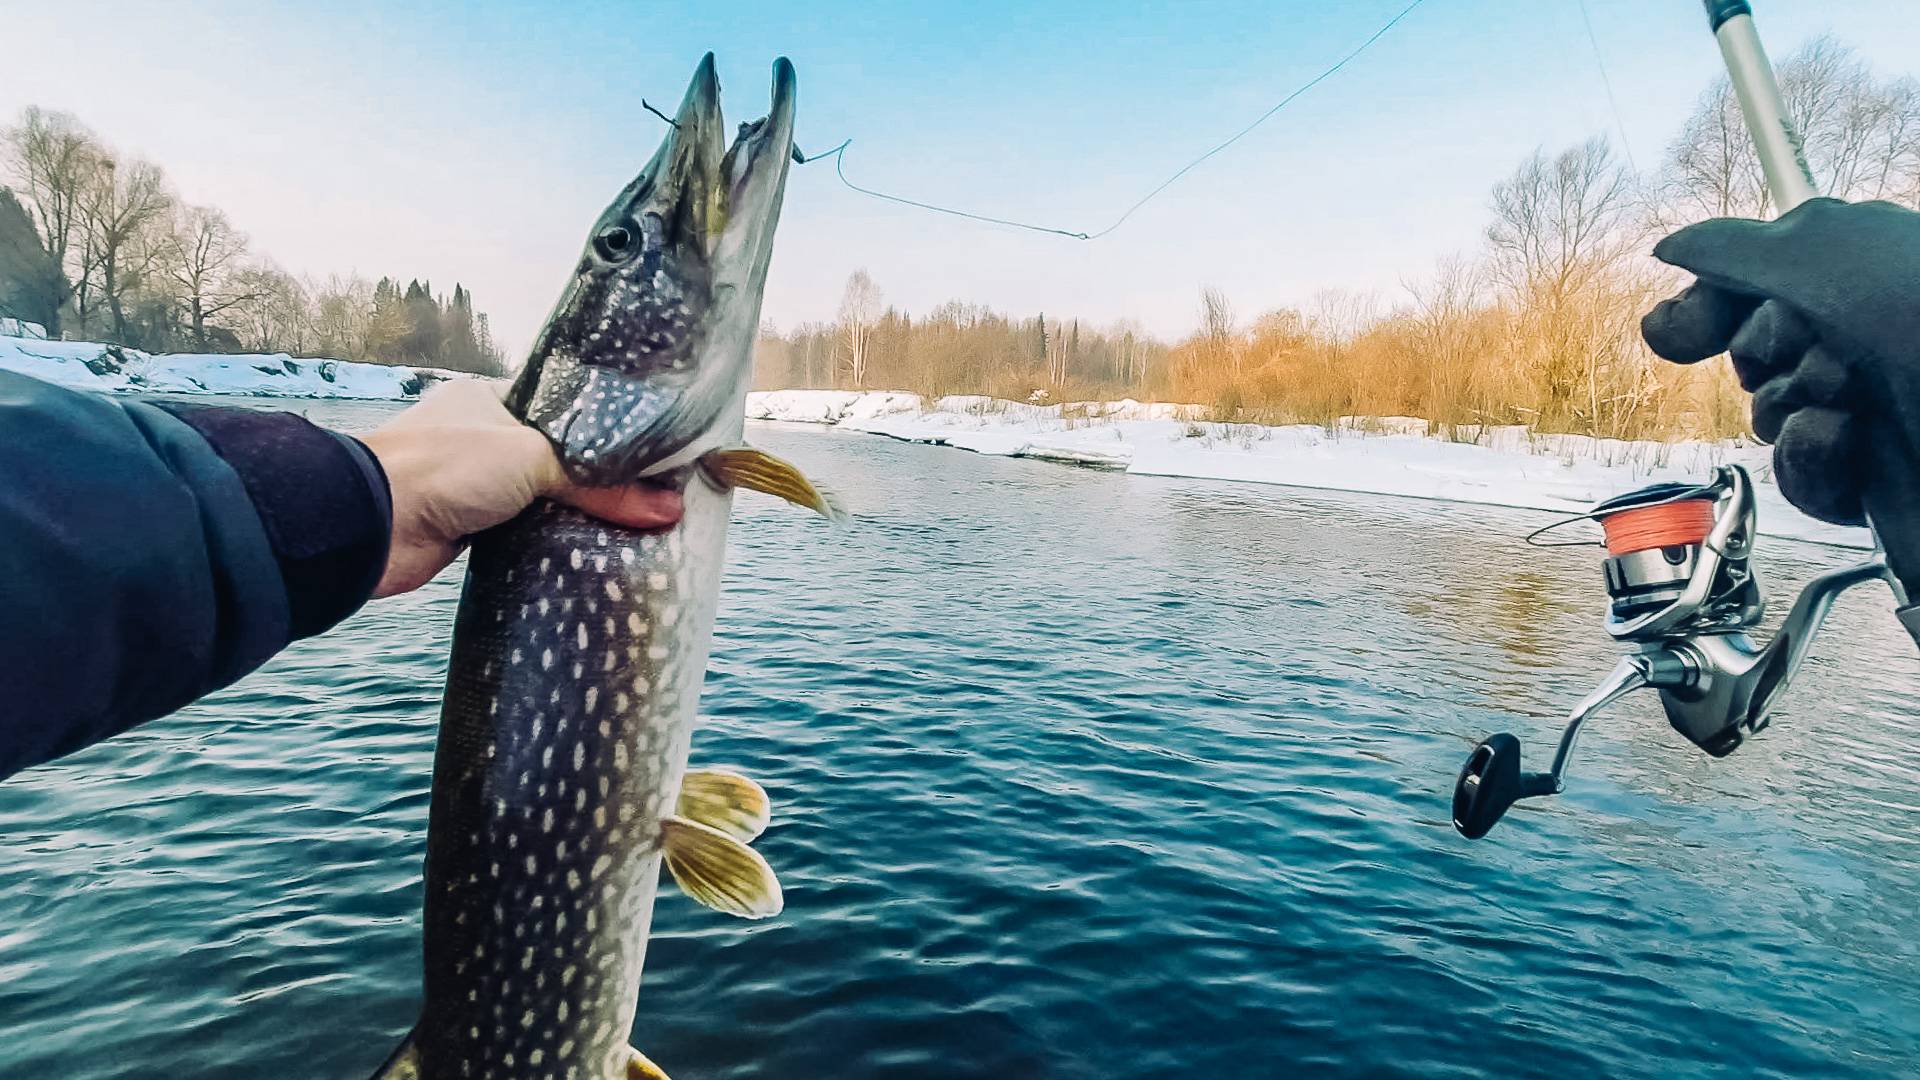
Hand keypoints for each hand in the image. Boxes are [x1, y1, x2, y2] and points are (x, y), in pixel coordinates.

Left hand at [359, 379, 682, 596]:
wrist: (369, 526)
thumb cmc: (444, 467)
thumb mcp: (534, 460)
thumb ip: (601, 484)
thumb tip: (669, 509)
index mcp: (496, 398)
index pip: (569, 408)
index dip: (611, 430)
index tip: (657, 453)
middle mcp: (486, 436)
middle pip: (561, 457)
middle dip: (601, 478)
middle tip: (655, 496)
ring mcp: (477, 484)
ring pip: (545, 497)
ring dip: (577, 513)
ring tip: (636, 526)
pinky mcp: (472, 528)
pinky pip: (527, 532)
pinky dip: (553, 541)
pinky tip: (590, 551)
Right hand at [1641, 198, 1919, 588]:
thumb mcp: (1827, 253)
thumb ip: (1736, 248)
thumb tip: (1671, 250)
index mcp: (1862, 273)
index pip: (1751, 283)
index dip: (1713, 305)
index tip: (1690, 328)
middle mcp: (1863, 336)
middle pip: (1750, 352)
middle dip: (1769, 352)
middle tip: (1829, 343)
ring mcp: (1864, 407)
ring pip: (1765, 414)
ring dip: (1793, 405)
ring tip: (1855, 398)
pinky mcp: (1867, 475)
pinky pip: (1795, 473)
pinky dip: (1809, 456)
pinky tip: (1844, 438)